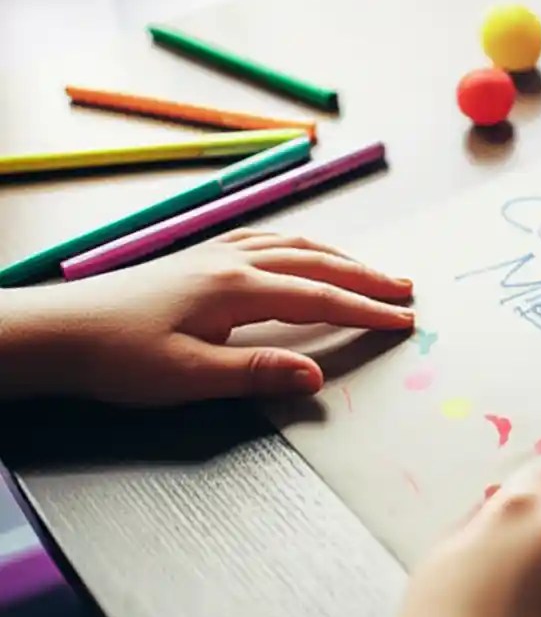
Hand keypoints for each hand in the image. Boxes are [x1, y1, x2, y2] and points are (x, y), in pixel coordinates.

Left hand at [0, 229, 413, 404]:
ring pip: (293, 244)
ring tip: (371, 271)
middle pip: (316, 262)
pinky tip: (303, 252)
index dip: (366, 310)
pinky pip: (266, 240)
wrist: (57, 332)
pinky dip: (301, 245)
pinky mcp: (199, 257)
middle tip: (406, 290)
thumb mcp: (189, 377)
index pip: (319, 297)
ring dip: (339, 257)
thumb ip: (256, 372)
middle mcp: (232, 260)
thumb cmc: (117, 357)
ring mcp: (215, 254)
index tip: (405, 321)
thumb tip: (314, 376)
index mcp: (235, 288)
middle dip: (366, 276)